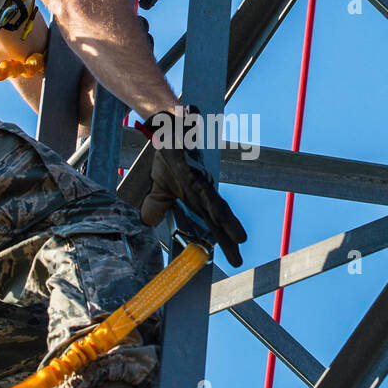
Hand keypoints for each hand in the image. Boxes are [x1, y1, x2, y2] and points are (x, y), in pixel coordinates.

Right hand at [139, 106, 246, 265]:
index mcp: (196, 198)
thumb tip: (147, 222)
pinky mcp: (192, 167)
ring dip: (226, 222)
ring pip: (215, 204)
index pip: (213, 223)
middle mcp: (202, 190)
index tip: (235, 259)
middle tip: (239, 257)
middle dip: (229, 237)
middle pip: (218, 217)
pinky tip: (217, 213)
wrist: (167, 129)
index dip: (223, 240)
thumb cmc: (169, 158)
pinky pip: (202, 186)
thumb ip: (157, 205)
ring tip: (239, 239)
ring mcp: (199, 179)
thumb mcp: (160, 187)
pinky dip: (210, 201)